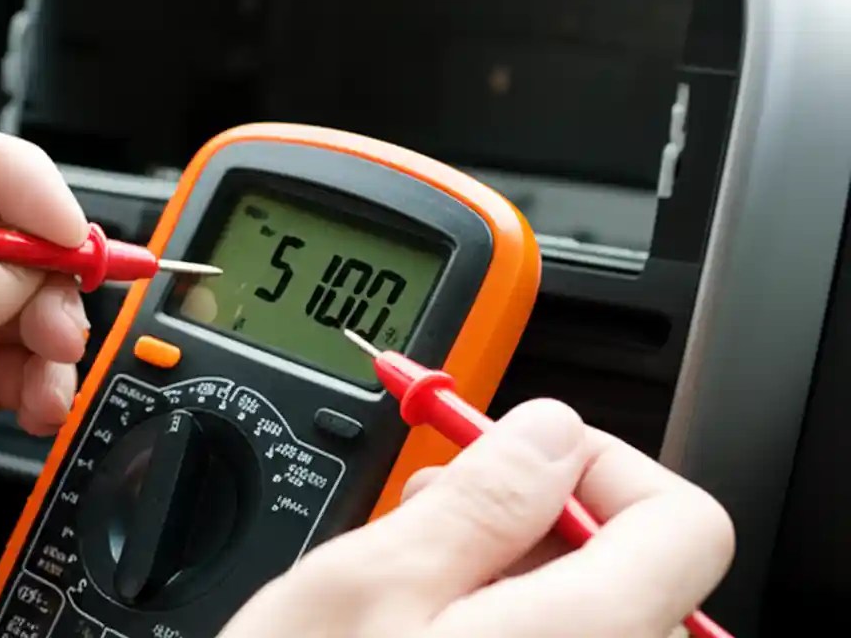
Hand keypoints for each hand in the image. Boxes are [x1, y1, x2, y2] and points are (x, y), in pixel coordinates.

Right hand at [220, 399, 734, 637]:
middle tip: (440, 513)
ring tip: (417, 578)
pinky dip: (506, 631)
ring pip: (591, 623)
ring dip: (513, 577)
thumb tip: (547, 433)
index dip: (603, 468)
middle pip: (638, 575)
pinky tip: (427, 631)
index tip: (523, 458)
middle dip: (539, 521)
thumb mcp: (367, 585)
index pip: (683, 525)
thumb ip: (479, 500)